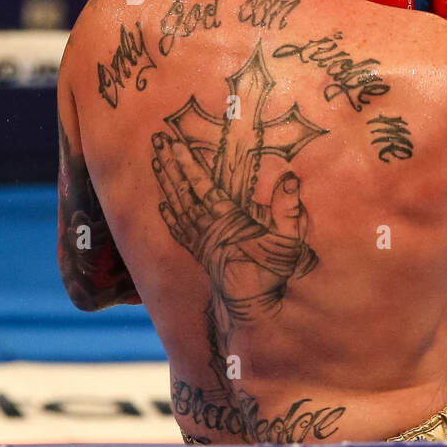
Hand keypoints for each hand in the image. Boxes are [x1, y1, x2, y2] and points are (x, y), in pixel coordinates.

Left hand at [151, 132, 316, 326]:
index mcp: (227, 220)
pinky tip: (163, 205)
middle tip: (157, 140)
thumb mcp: (288, 241)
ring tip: (156, 161)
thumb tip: (290, 179)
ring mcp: (201, 241)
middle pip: (183, 191)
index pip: (202, 186)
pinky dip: (169, 216)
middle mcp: (208, 227)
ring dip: (166, 183)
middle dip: (170, 164)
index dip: (188, 164)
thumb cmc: (270, 273)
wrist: (251, 306)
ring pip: (177, 206)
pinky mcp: (200, 253)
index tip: (176, 144)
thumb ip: (289, 211)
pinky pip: (179, 231)